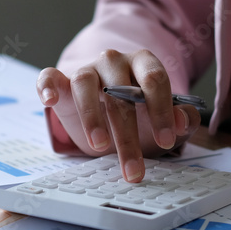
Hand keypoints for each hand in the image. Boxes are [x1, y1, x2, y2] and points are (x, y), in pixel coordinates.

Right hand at [37, 49, 200, 181]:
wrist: (110, 116)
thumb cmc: (140, 116)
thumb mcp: (164, 121)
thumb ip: (181, 119)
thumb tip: (183, 120)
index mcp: (143, 64)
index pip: (154, 79)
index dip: (161, 110)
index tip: (166, 141)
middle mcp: (114, 61)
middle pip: (120, 91)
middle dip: (128, 134)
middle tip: (133, 167)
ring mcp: (86, 69)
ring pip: (85, 82)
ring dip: (92, 116)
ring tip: (99, 146)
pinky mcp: (61, 81)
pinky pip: (49, 76)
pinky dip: (47, 86)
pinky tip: (50, 100)